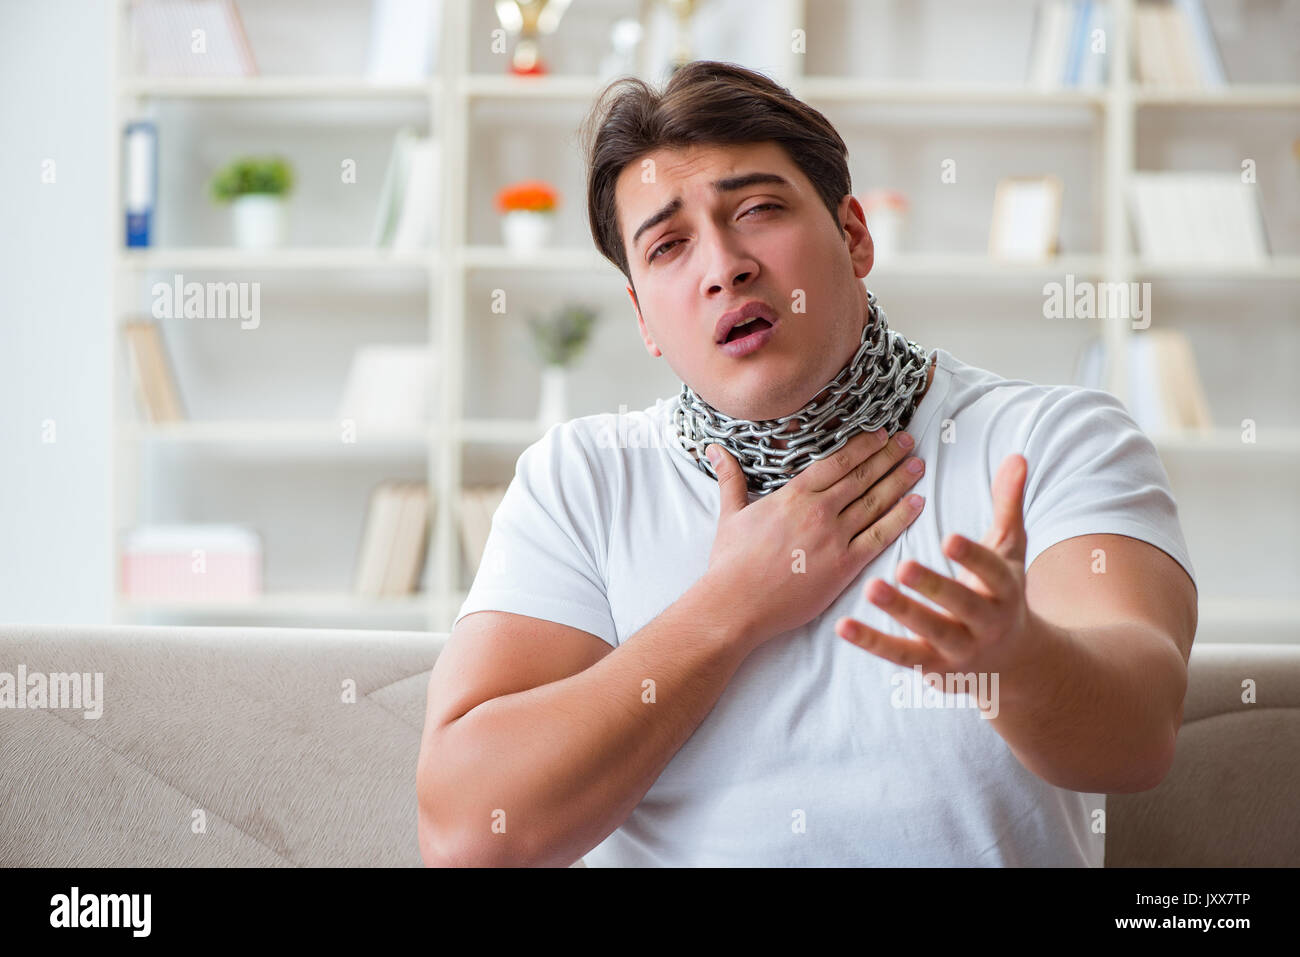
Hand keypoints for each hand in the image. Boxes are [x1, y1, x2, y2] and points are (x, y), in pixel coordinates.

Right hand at [702, 427, 925, 651]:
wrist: (736, 604)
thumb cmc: (730, 562)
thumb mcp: (730, 514)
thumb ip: (730, 478)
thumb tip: (714, 449)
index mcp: (793, 495)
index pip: (837, 461)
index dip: (863, 446)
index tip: (881, 434)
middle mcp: (818, 511)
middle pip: (862, 476)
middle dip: (888, 456)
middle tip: (909, 441)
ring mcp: (834, 538)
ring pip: (876, 502)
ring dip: (900, 481)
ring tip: (918, 466)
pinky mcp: (845, 566)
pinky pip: (881, 536)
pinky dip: (901, 518)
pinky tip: (917, 503)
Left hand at [835, 453, 1035, 684]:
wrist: (1012, 663)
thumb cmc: (1002, 592)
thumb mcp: (1009, 551)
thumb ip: (1008, 505)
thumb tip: (1017, 456)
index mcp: (1004, 590)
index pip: (991, 572)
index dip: (972, 557)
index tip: (948, 538)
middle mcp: (986, 623)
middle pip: (960, 604)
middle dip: (934, 588)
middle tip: (903, 566)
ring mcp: (958, 649)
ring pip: (929, 632)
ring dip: (900, 612)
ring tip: (871, 588)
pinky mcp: (930, 667)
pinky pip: (899, 655)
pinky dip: (871, 642)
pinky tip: (843, 626)